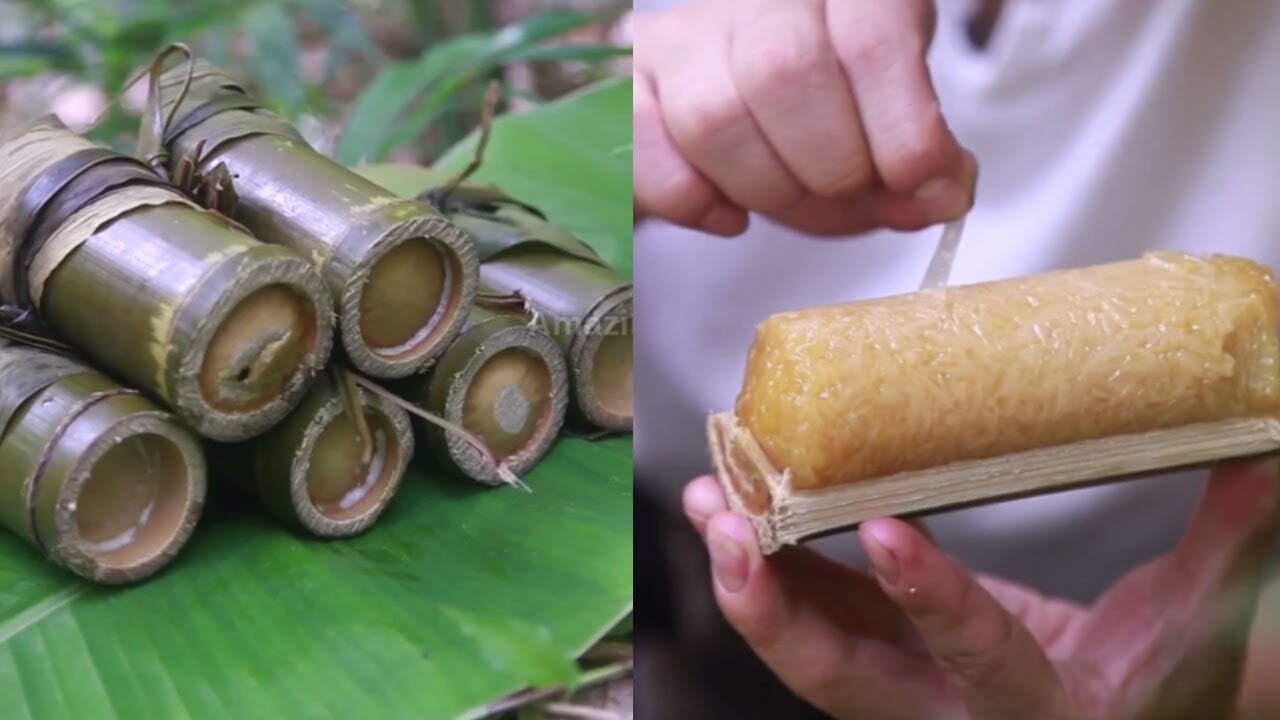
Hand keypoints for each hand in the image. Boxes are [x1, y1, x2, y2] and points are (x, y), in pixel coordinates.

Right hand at [634, 0, 976, 237]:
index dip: (901, 129)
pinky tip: (728, 213)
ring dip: (766, 191)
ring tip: (790, 202)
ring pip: (714, 119)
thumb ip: (916, 153)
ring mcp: (681, 37)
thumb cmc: (827, 96)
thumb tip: (940, 197)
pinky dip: (695, 203)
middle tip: (848, 198)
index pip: (869, 41)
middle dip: (829, 170)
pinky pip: (648, 155)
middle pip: (787, 78)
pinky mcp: (630, 87)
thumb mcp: (889, 109)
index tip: (919, 185)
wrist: (732, 81)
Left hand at [683, 458, 1279, 718]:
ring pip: (811, 648)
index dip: (931, 599)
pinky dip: (778, 570)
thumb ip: (1225, 541)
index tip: (883, 532)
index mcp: (1042, 710)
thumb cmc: (1162, 686)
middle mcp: (952, 715)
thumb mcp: (1197, 624)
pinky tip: (742, 515)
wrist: (1119, 717)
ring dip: (752, 578)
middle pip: (842, 680)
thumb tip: (1262, 455)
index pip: (978, 657)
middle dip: (776, 611)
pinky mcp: (888, 659)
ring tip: (711, 504)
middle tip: (732, 534)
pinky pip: (820, 619)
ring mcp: (908, 692)